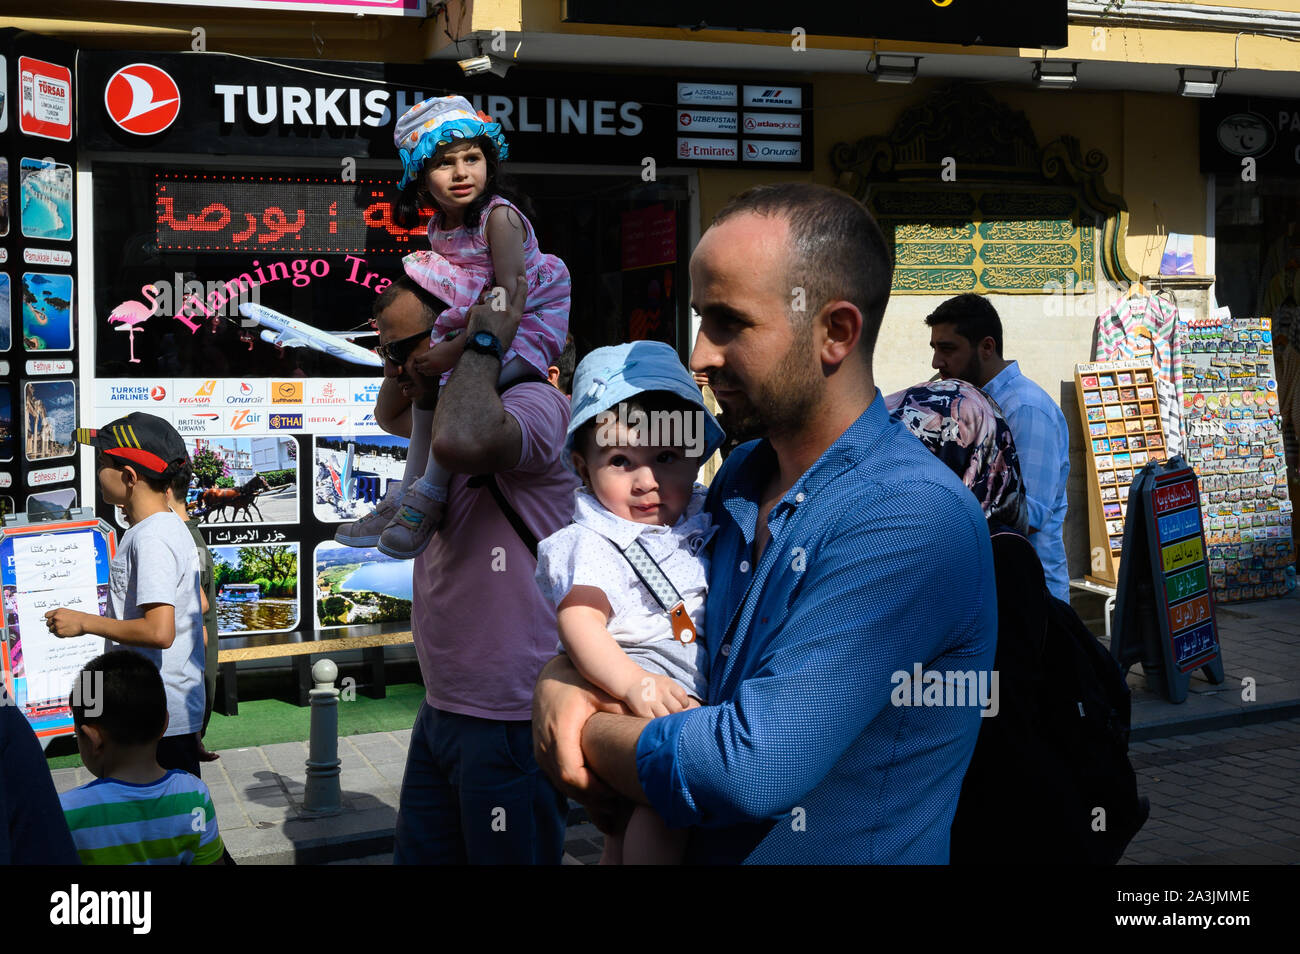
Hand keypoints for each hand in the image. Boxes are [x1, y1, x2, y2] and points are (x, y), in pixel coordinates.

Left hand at [45, 608, 87, 637]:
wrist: (85, 622)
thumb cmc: (80, 617)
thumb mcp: (69, 612)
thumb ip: (60, 615)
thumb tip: (55, 620)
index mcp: (58, 611)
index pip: (47, 615)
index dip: (50, 618)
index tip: (53, 621)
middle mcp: (56, 617)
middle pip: (48, 623)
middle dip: (53, 625)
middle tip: (60, 626)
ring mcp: (57, 625)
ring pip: (51, 629)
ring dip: (56, 630)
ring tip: (64, 629)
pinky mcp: (59, 632)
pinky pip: (56, 634)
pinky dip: (60, 634)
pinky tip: (66, 632)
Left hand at [410, 331, 465, 376]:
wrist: (456, 350)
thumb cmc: (446, 346)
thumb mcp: (435, 347)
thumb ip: (429, 352)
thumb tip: (424, 356)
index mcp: (429, 356)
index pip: (418, 359)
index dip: (416, 359)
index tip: (416, 358)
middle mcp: (431, 363)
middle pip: (420, 367)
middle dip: (417, 365)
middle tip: (416, 365)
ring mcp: (436, 368)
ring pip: (425, 372)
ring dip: (422, 370)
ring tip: (420, 369)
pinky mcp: (441, 371)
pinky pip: (432, 374)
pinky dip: (428, 373)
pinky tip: (427, 371)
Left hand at [465, 270, 527, 350]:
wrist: (485, 351)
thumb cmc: (498, 346)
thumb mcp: (510, 331)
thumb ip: (508, 318)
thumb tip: (502, 313)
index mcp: (515, 316)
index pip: (521, 296)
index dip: (522, 286)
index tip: (521, 278)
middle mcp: (505, 309)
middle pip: (501, 292)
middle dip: (496, 294)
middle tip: (489, 304)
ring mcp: (492, 308)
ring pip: (486, 298)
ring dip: (482, 305)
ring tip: (480, 320)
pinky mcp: (478, 309)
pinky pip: (474, 308)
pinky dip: (471, 316)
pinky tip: (472, 326)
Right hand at [532, 655, 624, 806]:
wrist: (552, 675)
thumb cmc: (579, 682)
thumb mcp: (602, 693)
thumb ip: (622, 711)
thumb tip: (651, 726)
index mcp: (559, 731)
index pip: (572, 775)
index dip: (594, 789)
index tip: (617, 790)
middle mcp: (545, 745)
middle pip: (567, 785)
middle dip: (593, 797)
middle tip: (620, 799)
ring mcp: (540, 750)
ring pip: (562, 785)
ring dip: (585, 794)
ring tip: (613, 796)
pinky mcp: (542, 753)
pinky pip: (558, 777)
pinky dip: (577, 785)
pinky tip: (598, 786)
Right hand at [620, 671, 691, 718]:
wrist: (630, 681)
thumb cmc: (651, 684)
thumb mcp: (665, 682)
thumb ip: (676, 693)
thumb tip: (693, 708)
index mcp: (668, 684)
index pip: (683, 697)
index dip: (684, 704)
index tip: (679, 706)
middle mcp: (660, 692)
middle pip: (676, 709)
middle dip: (676, 714)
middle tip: (672, 715)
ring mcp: (651, 701)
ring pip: (666, 717)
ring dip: (667, 720)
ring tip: (664, 719)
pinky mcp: (642, 709)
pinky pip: (653, 720)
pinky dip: (656, 723)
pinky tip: (655, 720)